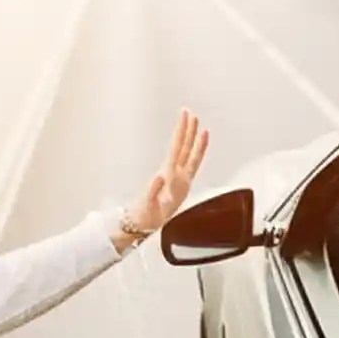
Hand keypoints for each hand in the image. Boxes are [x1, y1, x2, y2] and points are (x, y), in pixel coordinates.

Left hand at [123, 108, 208, 236]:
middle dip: (187, 130)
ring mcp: (177, 178)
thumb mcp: (149, 205)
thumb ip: (153, 190)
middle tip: (190, 113)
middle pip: (182, 147)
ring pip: (187, 154)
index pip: (177, 149)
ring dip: (191, 139)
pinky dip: (195, 154)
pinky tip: (196, 147)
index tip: (188, 118)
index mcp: (168, 175)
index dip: (183, 133)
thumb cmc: (146, 215)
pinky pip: (190, 164)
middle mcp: (173, 174)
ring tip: (196, 124)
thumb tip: (160, 177)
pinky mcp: (180, 184)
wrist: (142, 223)